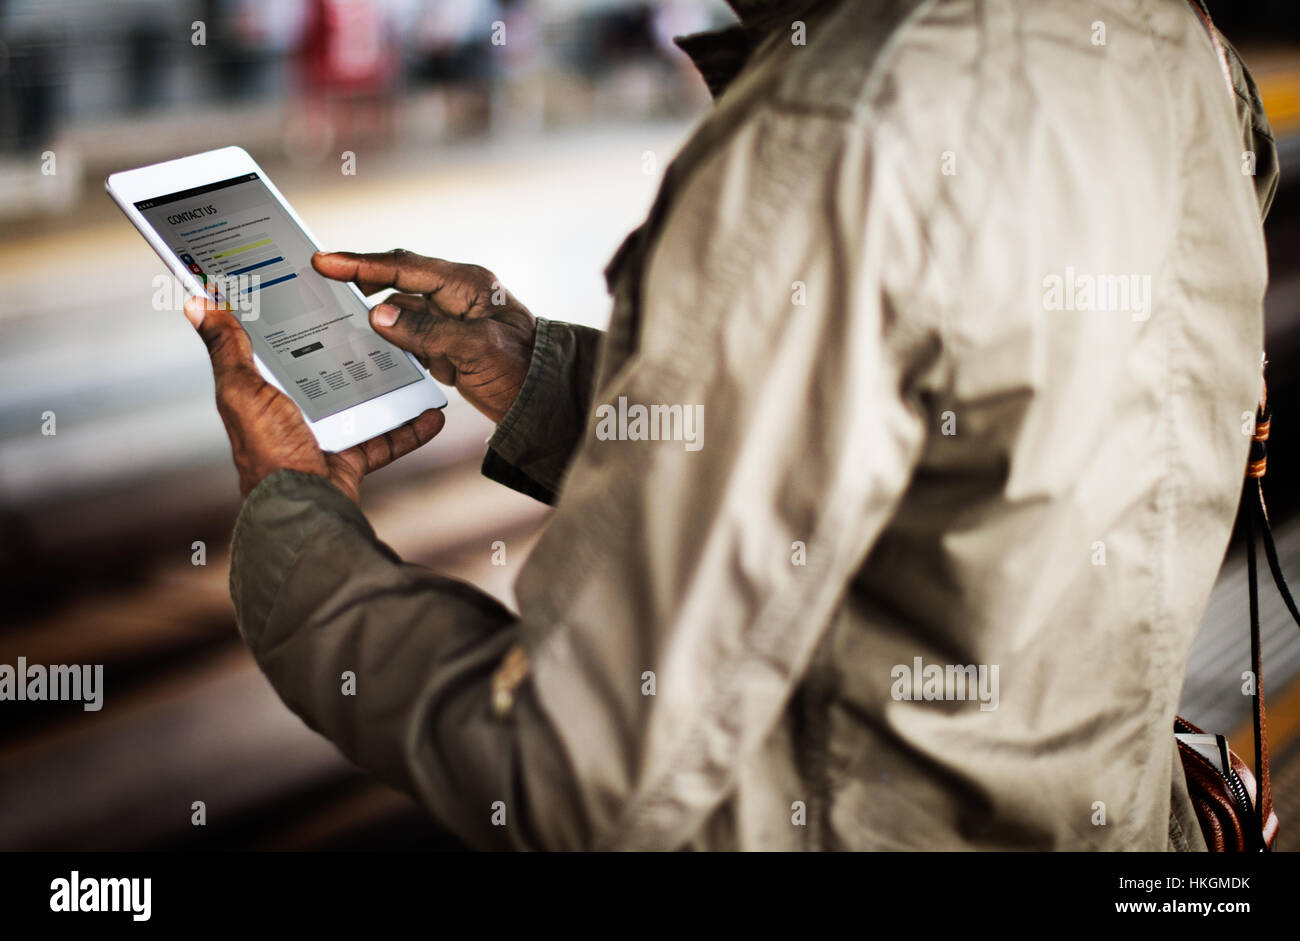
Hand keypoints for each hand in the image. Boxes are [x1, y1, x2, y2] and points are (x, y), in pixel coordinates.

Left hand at [183, 295, 444, 503]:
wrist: (304, 508)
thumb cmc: (268, 452)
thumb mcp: (243, 390)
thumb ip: (227, 348)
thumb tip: (198, 302)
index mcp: (261, 391)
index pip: (273, 345)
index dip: (286, 318)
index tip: (306, 287)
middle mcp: (291, 411)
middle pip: (324, 369)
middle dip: (348, 347)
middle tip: (372, 318)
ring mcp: (323, 434)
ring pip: (359, 400)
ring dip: (384, 384)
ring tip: (407, 360)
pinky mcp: (351, 456)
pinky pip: (385, 437)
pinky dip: (408, 427)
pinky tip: (430, 412)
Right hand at [312, 250, 535, 424]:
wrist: (545, 403)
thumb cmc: (523, 370)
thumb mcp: (475, 350)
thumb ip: (426, 331)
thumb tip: (379, 316)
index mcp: (466, 285)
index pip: (405, 267)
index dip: (362, 264)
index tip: (325, 261)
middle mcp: (456, 296)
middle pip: (397, 283)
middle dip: (361, 285)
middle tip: (319, 283)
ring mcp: (450, 320)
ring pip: (400, 313)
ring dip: (375, 321)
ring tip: (337, 323)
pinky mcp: (447, 345)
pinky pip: (409, 337)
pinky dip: (390, 343)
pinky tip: (370, 351)